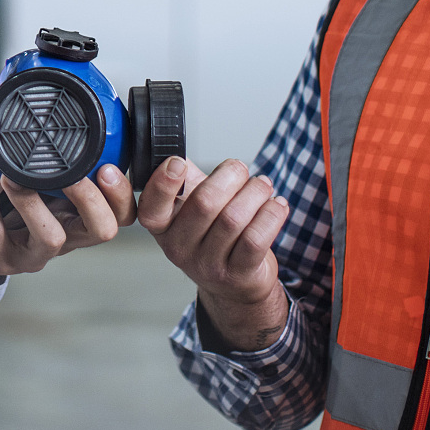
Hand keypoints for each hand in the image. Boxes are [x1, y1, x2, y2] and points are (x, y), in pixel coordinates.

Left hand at [0, 164, 135, 279]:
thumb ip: (55, 165)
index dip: (121, 195)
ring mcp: (34, 254)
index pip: (120, 215)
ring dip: (30, 201)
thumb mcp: (42, 189)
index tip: (107, 167)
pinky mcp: (1, 259)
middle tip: (72, 175)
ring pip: (50, 238)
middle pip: (102, 230)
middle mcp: (65, 239)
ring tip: (11, 175)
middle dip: (91, 198)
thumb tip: (55, 119)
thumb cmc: (14, 211)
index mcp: (79, 219)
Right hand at [135, 157, 291, 351]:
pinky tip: (277, 205)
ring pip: (233, 219)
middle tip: (240, 168)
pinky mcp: (237, 275)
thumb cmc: (210, 234)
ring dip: (255, 192)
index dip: (163, 182)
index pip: (152, 207)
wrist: (234, 282)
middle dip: (229, 177)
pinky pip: (256, 240)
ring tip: (263, 184)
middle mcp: (179, 248)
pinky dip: (271, 215)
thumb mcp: (188, 206)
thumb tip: (176, 146)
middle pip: (204, 203)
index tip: (178, 163)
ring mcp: (208, 265)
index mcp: (162, 227)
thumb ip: (182, 178)